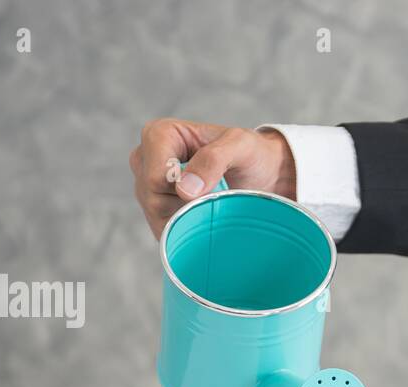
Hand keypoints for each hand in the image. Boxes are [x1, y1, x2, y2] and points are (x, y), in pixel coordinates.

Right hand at [129, 119, 295, 237]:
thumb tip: (183, 190)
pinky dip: (186, 230)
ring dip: (188, 219)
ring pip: (157, 218)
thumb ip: (214, 159)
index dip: (183, 191)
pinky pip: (163, 230)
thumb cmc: (251, 155)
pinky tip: (204, 217)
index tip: (213, 186)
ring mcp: (147, 186)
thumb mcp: (242, 147)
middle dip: (187, 206)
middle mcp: (145, 159)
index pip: (156, 178)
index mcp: (158, 134)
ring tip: (211, 204)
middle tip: (216, 196)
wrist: (261, 175)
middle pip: (153, 200)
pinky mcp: (156, 209)